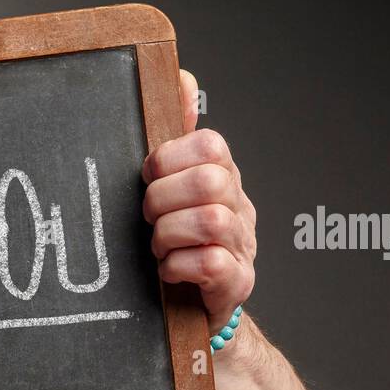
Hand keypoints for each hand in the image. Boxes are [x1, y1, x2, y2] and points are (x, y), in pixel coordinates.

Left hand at [141, 69, 255, 332]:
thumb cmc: (175, 245)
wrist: (192, 312)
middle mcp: (238, 207)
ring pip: (211, 221)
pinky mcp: (236, 284)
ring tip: (157, 247)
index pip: (209, 144)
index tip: (147, 178)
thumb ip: (175, 138)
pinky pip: (212, 265)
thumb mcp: (169, 190)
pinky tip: (167, 271)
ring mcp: (242, 246)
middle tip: (147, 218)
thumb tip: (183, 78)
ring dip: (169, 235)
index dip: (168, 159)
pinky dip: (179, 266)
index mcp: (222, 177)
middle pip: (210, 180)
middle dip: (163, 199)